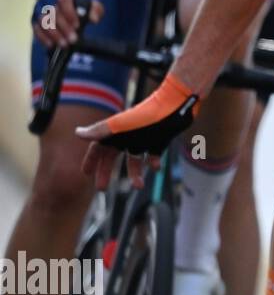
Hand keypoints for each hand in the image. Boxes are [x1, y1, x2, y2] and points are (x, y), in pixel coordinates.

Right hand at [31, 0, 102, 47]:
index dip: (70, 13)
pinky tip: (51, 45)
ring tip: (64, 44)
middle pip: (53, 12)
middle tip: (73, 40)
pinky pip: (36, 28)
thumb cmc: (76, 2)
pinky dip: (43, 37)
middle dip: (64, 27)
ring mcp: (39, 8)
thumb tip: (94, 19)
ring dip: (53, 34)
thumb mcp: (90, 2)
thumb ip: (95, 9)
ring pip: (42, 21)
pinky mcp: (34, 19)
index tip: (77, 26)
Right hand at [76, 73, 200, 189]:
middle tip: (102, 188)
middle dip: (106, 172)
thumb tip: (77, 133)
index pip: (98, 147)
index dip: (91, 159)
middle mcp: (127, 135)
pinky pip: (153, 156)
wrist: (175, 106)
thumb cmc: (147, 115)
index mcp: (115, 131)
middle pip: (112, 156)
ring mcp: (143, 138)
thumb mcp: (122, 125)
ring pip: (134, 160)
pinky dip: (153, 163)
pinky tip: (156, 167)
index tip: (86, 173)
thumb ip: (101, 131)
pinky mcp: (159, 141)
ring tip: (138, 186)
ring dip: (134, 173)